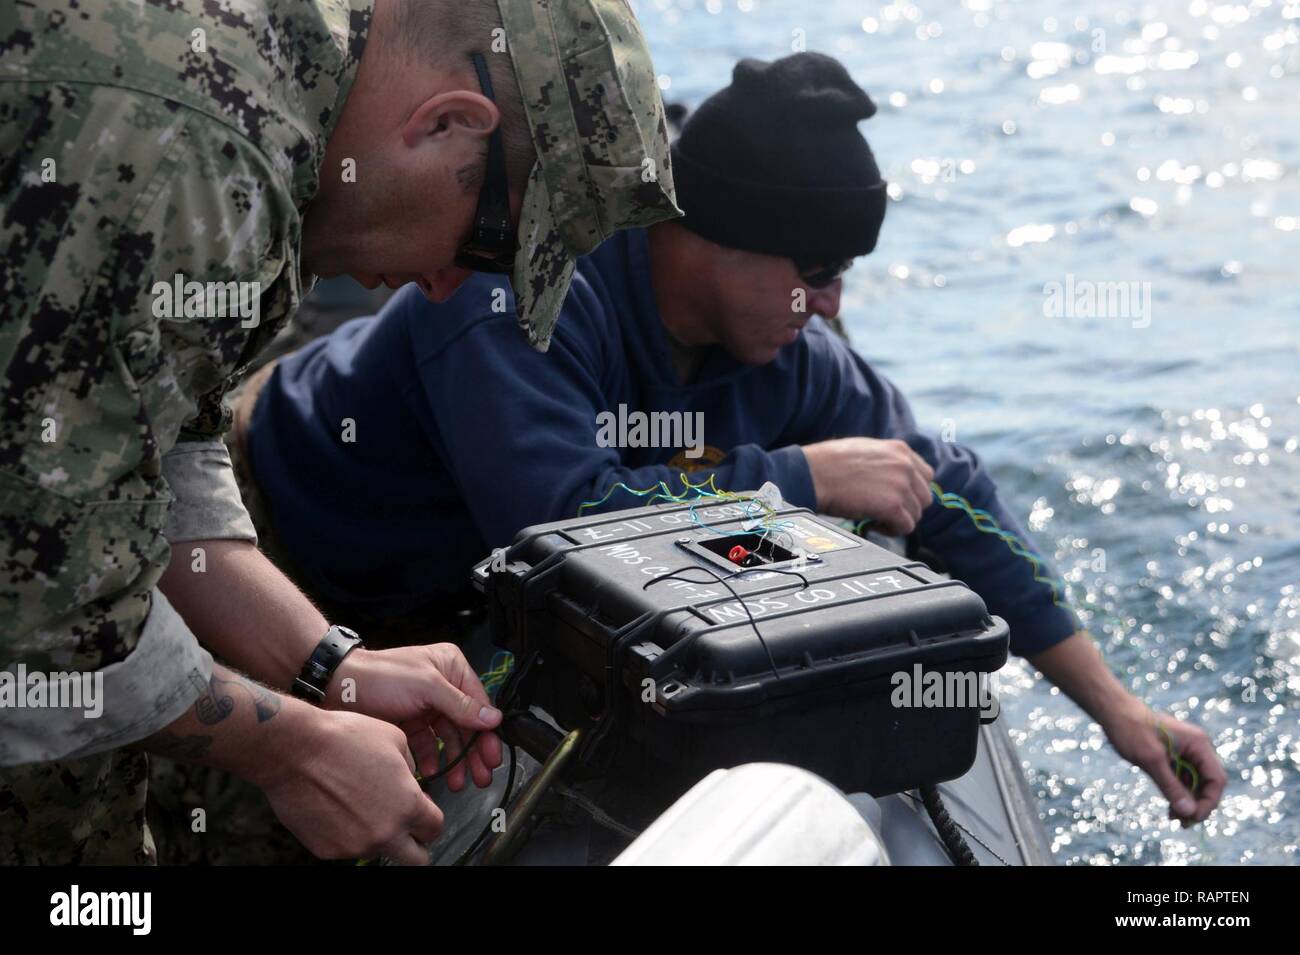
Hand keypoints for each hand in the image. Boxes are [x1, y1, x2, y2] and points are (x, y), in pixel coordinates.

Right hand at [258, 709, 443, 863]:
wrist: (294, 750)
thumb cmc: (343, 738)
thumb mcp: (395, 740)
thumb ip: (411, 768)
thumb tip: (412, 783)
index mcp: (408, 805)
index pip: (434, 828)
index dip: (429, 819)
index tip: (420, 813)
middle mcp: (385, 832)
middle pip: (416, 859)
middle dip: (415, 845)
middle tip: (405, 830)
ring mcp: (356, 846)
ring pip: (379, 851)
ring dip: (377, 836)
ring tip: (358, 804)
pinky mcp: (328, 851)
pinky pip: (347, 849)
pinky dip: (347, 834)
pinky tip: (336, 808)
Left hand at [328, 644, 502, 791]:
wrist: (337, 687)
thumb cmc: (379, 676)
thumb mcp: (426, 687)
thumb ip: (460, 705)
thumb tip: (492, 719)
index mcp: (451, 667)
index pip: (479, 704)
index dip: (487, 733)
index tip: (492, 757)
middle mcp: (442, 686)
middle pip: (467, 724)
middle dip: (474, 752)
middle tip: (480, 776)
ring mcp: (426, 706)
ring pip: (449, 738)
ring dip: (455, 761)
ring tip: (457, 782)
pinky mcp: (411, 723)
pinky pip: (428, 746)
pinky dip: (431, 761)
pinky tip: (432, 774)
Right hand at [801, 437, 934, 533]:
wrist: (813, 473)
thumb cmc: (829, 463)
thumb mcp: (865, 449)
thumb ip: (886, 460)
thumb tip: (892, 478)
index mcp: (899, 450)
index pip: (926, 475)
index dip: (913, 490)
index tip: (898, 498)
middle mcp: (906, 466)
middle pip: (924, 497)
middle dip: (907, 507)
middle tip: (885, 512)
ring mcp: (901, 486)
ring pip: (916, 514)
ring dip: (898, 520)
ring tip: (876, 518)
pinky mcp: (892, 506)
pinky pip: (906, 527)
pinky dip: (892, 530)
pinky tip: (873, 524)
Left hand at [1101, 699, 1225, 826]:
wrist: (1112, 711)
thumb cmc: (1131, 729)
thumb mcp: (1151, 760)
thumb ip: (1171, 786)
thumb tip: (1189, 812)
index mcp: (1198, 744)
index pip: (1216, 779)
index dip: (1208, 801)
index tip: (1193, 817)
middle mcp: (1196, 748)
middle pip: (1208, 783)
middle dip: (1197, 804)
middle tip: (1182, 823)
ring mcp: (1185, 752)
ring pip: (1195, 783)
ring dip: (1187, 802)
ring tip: (1174, 819)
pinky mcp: (1173, 756)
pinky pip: (1182, 779)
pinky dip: (1178, 793)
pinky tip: (1170, 808)